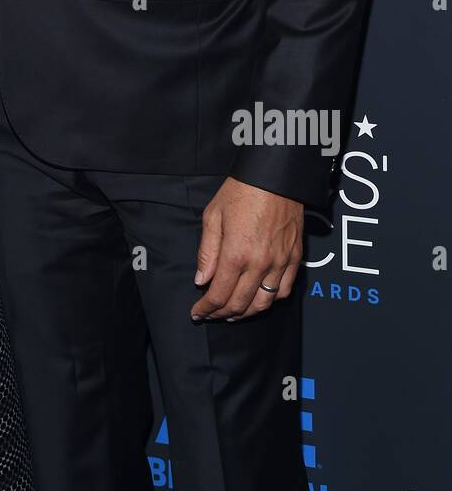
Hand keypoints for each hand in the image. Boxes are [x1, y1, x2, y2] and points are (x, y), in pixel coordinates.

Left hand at [191, 178, 302, 321]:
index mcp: (236, 254)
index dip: (206, 309)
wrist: (276, 175)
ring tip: (233, 313)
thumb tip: (201, 280)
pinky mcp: (294, 257)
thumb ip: (207, 252)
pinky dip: (270, 301)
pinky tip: (259, 299)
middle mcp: (259, 263)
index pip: (219, 295)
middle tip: (211, 314)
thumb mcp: (213, 216)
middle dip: (221, 314)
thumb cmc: (241, 190)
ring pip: (264, 303)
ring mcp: (279, 262)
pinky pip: (284, 290)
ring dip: (246, 313)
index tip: (197, 312)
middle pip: (240, 304)